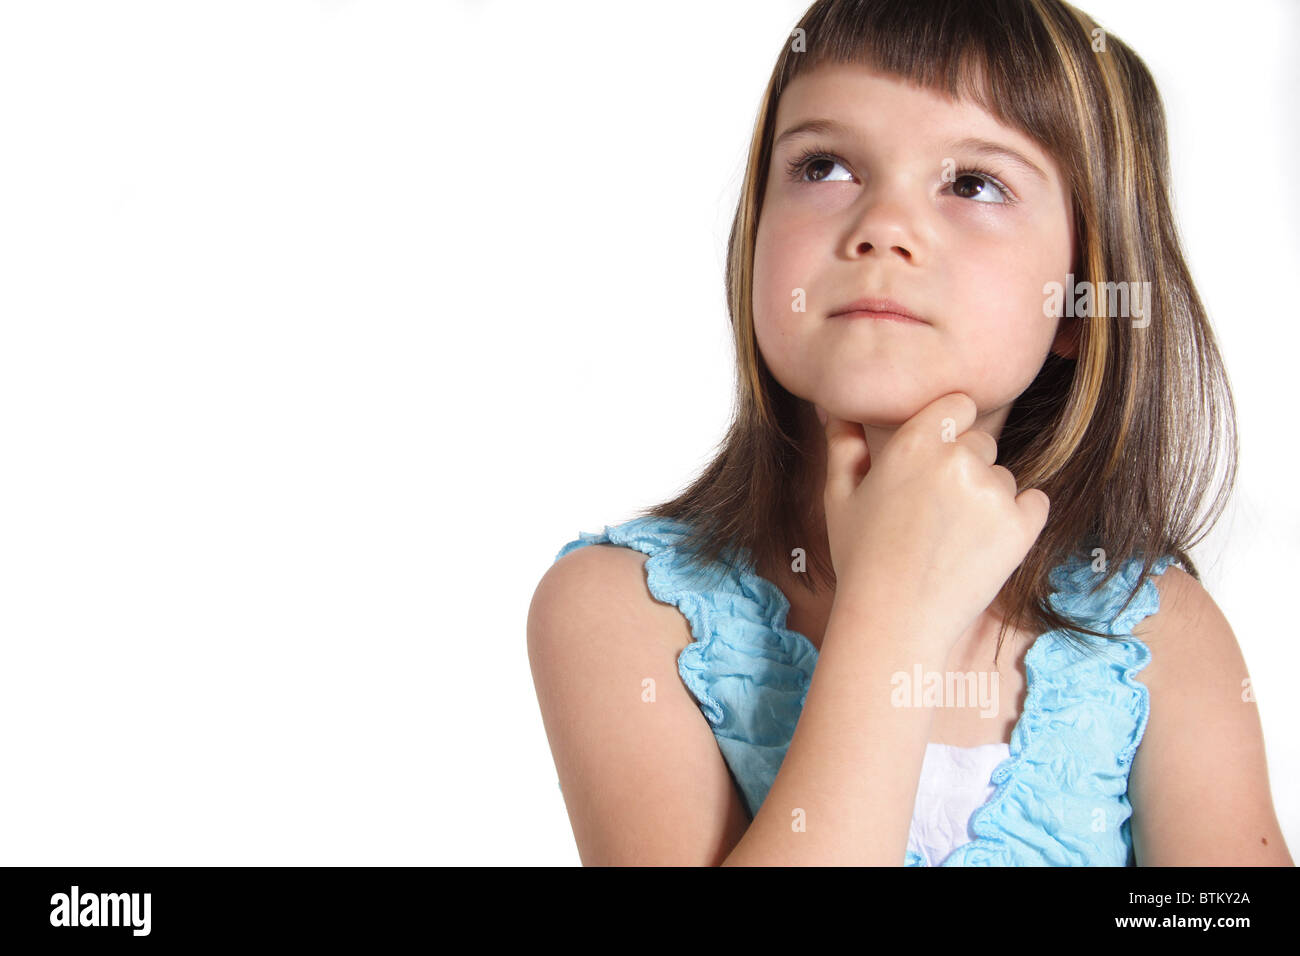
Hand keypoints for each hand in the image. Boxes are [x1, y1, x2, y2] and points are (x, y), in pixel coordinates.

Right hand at [818, 392, 1049, 650]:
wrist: (894, 621)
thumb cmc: (861, 559)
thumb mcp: (838, 499)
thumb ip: (843, 447)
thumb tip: (838, 412)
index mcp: (913, 442)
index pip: (959, 404)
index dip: (951, 426)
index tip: (939, 456)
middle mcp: (957, 459)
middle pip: (981, 443)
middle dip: (964, 469)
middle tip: (935, 513)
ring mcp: (993, 492)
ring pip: (1003, 478)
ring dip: (987, 499)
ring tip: (952, 540)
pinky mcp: (1021, 526)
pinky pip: (1035, 504)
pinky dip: (1018, 520)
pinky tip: (985, 545)